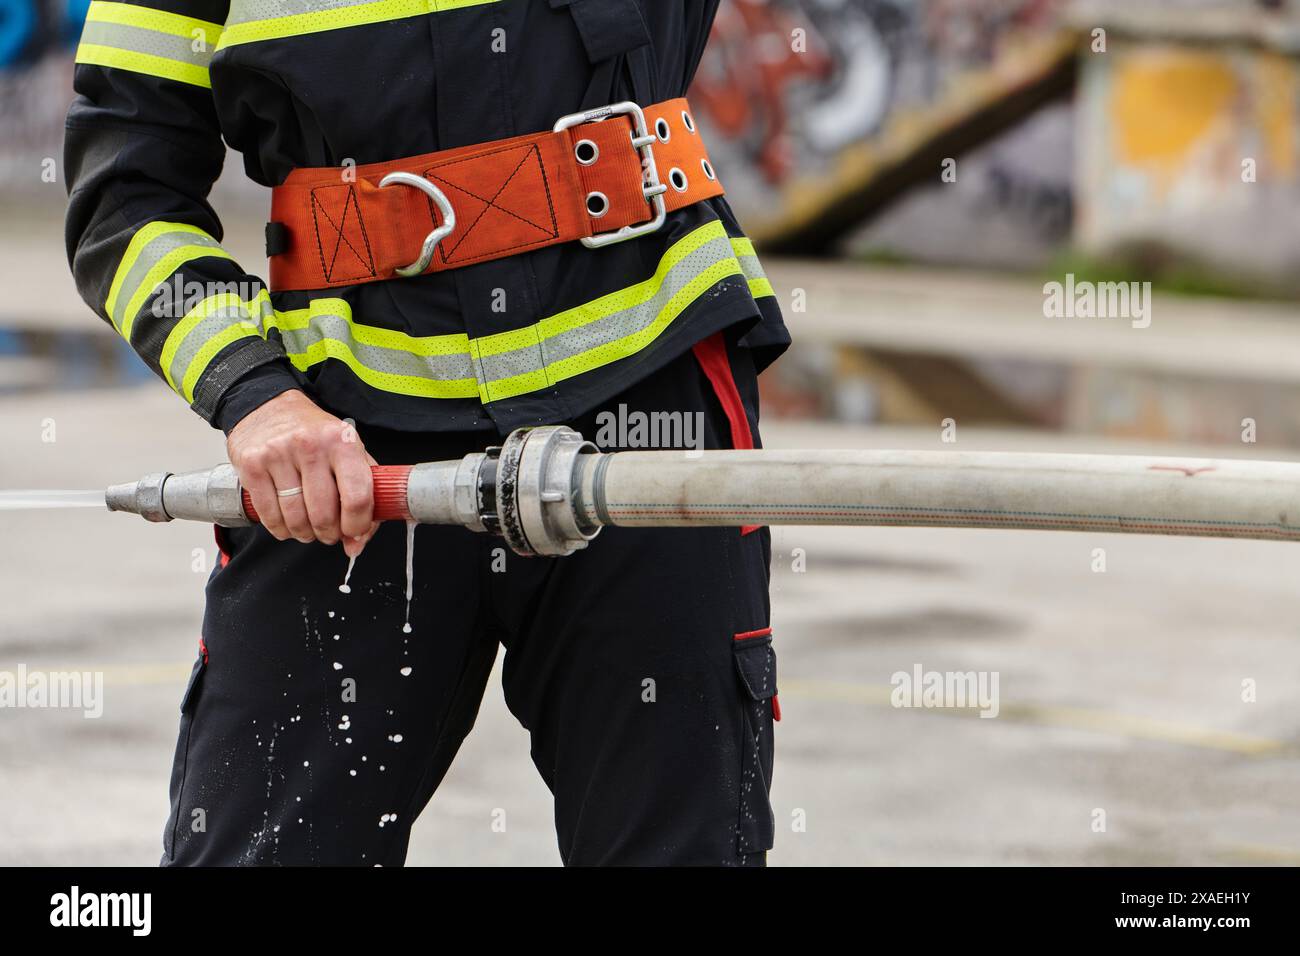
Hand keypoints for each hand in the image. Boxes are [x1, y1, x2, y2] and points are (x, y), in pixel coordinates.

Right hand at [226, 390, 378, 556]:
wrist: (269, 406)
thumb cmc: (314, 434)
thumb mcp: (348, 450)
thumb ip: (364, 493)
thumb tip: (358, 542)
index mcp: (342, 442)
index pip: (357, 497)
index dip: (358, 526)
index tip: (354, 533)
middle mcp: (310, 446)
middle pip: (324, 514)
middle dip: (329, 534)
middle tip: (329, 533)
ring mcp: (278, 455)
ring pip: (295, 519)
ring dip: (304, 534)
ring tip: (308, 529)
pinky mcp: (252, 465)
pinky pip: (269, 515)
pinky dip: (280, 529)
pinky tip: (286, 524)